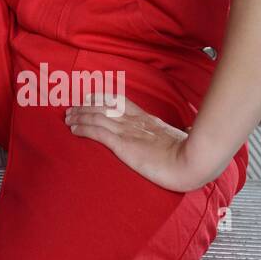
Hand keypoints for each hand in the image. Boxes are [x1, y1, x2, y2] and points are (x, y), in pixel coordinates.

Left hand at [64, 92, 221, 192]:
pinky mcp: (123, 144)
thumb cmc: (192, 155)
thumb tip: (190, 131)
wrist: (192, 162)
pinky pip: (97, 132)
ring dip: (79, 117)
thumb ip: (179, 135)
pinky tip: (73, 130)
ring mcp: (128, 132)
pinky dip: (82, 128)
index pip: (120, 102)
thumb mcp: (182, 140)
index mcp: (147, 119)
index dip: (102, 98)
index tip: (90, 98)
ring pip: (96, 117)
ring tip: (67, 118)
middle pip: (103, 106)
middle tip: (71, 108)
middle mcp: (134, 122)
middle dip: (84, 106)